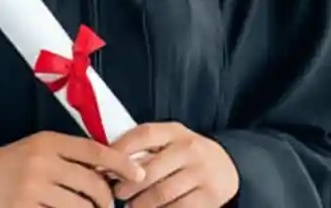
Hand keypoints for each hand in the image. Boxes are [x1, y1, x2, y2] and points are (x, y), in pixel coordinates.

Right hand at [0, 130, 145, 207]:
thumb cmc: (12, 167)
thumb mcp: (38, 150)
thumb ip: (70, 155)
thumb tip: (111, 169)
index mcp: (47, 142)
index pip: (96, 151)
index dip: (122, 164)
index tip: (137, 174)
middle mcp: (40, 163)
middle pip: (93, 184)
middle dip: (106, 200)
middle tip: (107, 207)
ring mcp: (30, 189)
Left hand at [110, 122, 238, 207]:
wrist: (227, 167)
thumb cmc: (185, 155)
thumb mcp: (170, 142)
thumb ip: (144, 147)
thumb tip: (105, 162)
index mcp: (175, 131)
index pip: (144, 135)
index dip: (120, 150)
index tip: (103, 165)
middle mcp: (190, 148)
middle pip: (149, 170)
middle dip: (127, 185)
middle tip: (116, 193)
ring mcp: (201, 172)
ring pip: (161, 194)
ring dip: (140, 204)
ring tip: (132, 206)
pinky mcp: (209, 196)